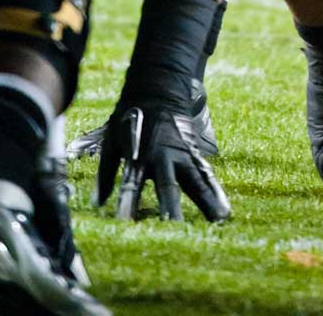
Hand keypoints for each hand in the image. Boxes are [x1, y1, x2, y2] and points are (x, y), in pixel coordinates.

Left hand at [95, 103, 230, 222]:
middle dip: (172, 209)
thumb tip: (97, 204)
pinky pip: (205, 175)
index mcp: (139, 154)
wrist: (157, 91)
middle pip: (169, 186)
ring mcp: (182, 154)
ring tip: (217, 220)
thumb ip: (106, 173)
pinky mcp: (193, 153)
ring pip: (195, 180)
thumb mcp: (112, 141)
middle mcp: (163, 156)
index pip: (132, 184)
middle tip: (176, 231)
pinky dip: (215, 192)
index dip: (129, 204)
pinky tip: (224, 210)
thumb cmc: (130, 119)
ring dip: (205, 201)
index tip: (126, 225)